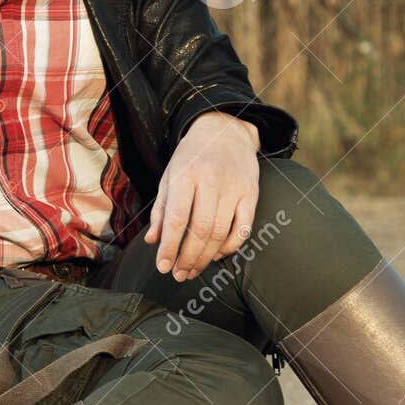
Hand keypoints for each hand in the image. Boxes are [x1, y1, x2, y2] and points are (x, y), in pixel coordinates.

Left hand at [144, 110, 260, 281]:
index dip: (169, 246)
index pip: (177, 218)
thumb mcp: (169, 176)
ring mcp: (234, 187)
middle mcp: (211, 180)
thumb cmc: (192, 157)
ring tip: (193, 270)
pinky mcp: (251, 193)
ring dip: (206, 257)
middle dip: (188, 257)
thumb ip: (161, 209)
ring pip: (221, 232)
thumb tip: (152, 241)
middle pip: (200, 229)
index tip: (163, 266)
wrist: (225, 130)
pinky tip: (217, 255)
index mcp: (185, 174)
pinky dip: (230, 247)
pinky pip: (243, 228)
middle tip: (179, 274)